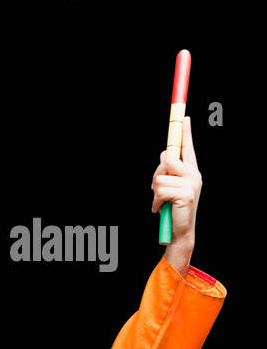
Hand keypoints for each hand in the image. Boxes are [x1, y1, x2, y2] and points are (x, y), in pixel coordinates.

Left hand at [152, 117, 199, 265]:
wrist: (180, 231)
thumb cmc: (173, 208)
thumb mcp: (171, 187)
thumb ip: (169, 172)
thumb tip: (164, 157)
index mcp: (191, 171)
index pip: (187, 148)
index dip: (185, 133)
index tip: (185, 118)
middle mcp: (194, 174)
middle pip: (166, 160)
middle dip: (156, 174)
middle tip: (156, 190)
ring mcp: (192, 184)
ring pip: (160, 177)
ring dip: (154, 191)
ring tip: (161, 201)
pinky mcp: (185, 194)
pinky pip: (160, 191)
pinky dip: (155, 202)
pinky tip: (160, 209)